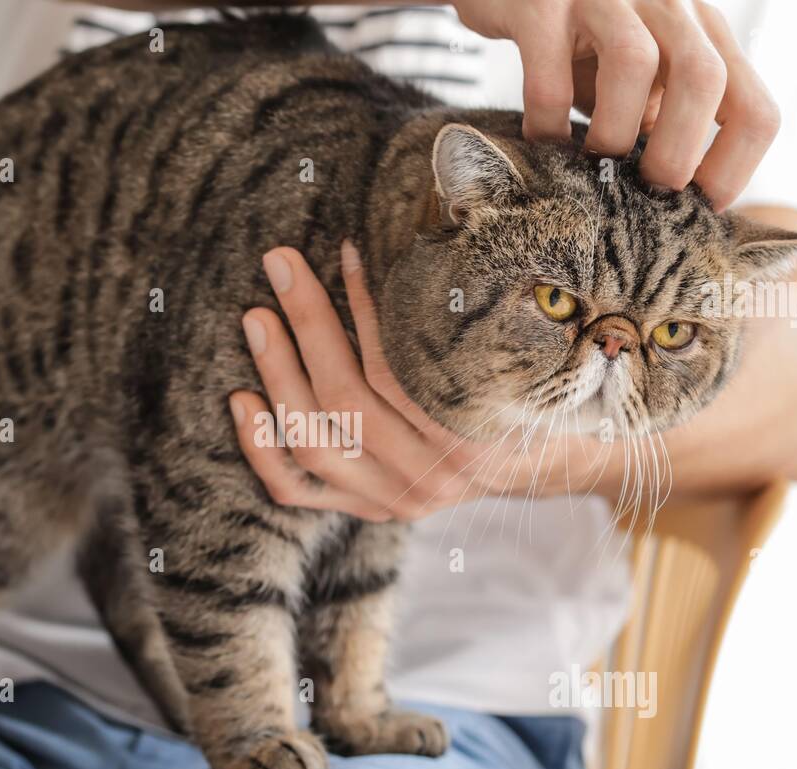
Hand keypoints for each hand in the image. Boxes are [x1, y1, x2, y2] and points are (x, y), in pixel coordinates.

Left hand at [229, 243, 567, 521]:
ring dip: (278, 377)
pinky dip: (261, 449)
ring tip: (257, 319)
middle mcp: (428, 481)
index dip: (363, 309)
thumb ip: (488, 323)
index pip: (399, 371)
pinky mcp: (364, 510)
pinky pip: (296, 491)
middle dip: (308, 326)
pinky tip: (241, 402)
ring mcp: (391, 502)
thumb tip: (445, 231)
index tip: (343, 252)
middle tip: (280, 266)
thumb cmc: (540, 395)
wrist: (555, 466)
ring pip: (313, 444)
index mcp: (473, 442)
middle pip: (347, 403)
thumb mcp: (534, 361)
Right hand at [451, 0, 779, 208]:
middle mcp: (663, 4)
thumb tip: (675, 193)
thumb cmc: (578, 41)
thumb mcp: (637, 74)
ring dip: (613, 133)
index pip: (753, 106)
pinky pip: (551, 74)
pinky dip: (548, 122)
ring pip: (633, 62)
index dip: (735, 168)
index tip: (698, 207)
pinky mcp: (541, 4)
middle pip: (703, 79)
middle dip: (676, 155)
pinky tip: (543, 140)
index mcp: (700, 31)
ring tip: (591, 163)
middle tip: (644, 195)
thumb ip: (662, 117)